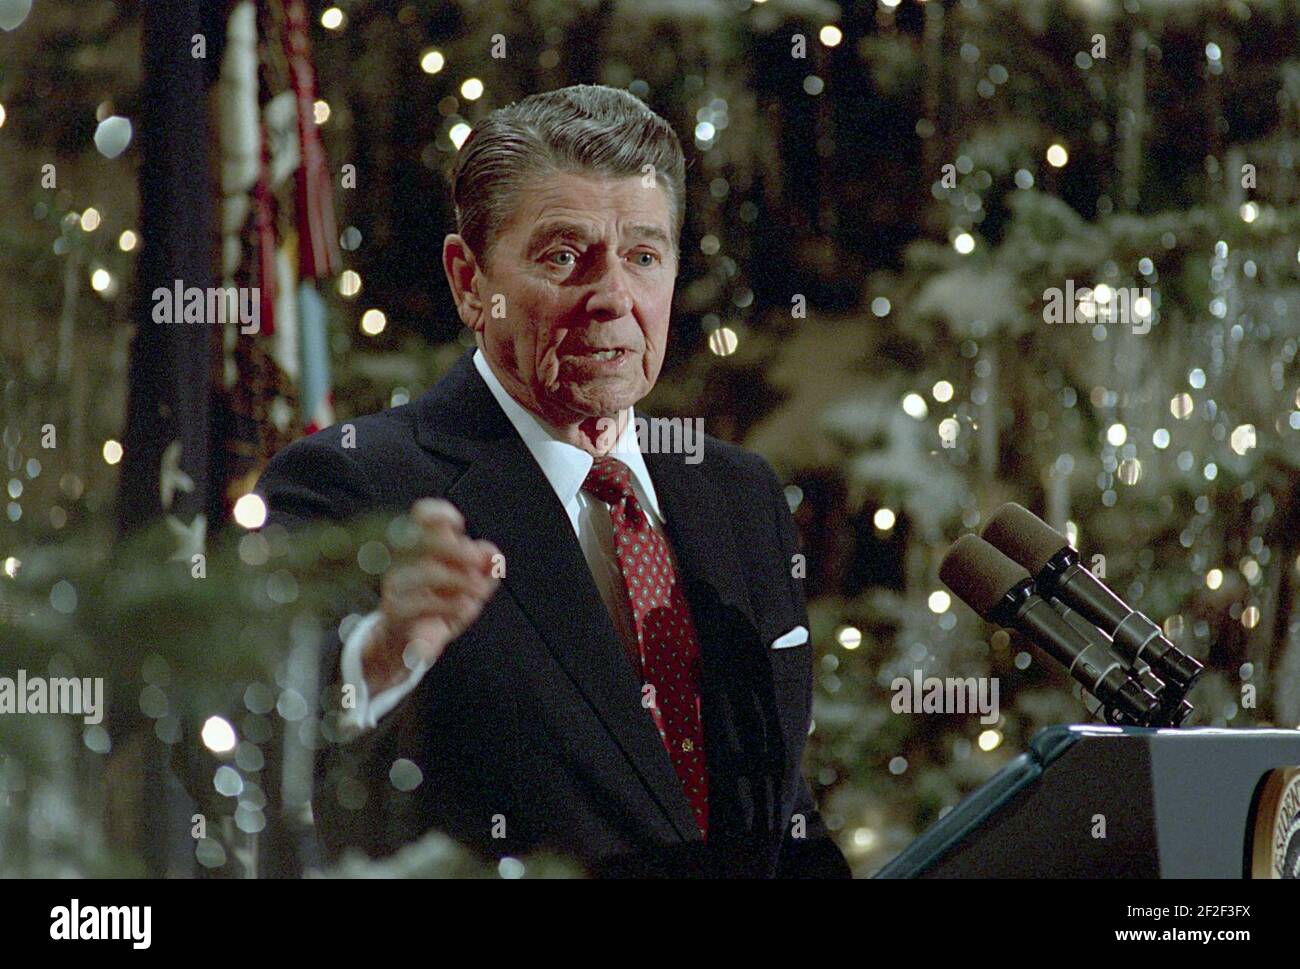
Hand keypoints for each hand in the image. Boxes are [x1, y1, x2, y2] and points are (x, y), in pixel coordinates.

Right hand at [361, 498, 501, 694]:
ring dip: (460, 582)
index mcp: (422, 550)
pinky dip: (448, 606)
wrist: (407, 648)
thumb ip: (486, 570)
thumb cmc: (439, 610)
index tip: (460, 525)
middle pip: (425, 540)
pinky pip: (419, 605)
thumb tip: (493, 555)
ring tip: (477, 594)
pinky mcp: (394, 614)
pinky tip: (461, 611)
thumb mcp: (470, 590)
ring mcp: (397, 587)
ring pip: (426, 572)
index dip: (440, 512)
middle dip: (459, 550)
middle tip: (479, 565)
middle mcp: (405, 562)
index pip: (421, 516)